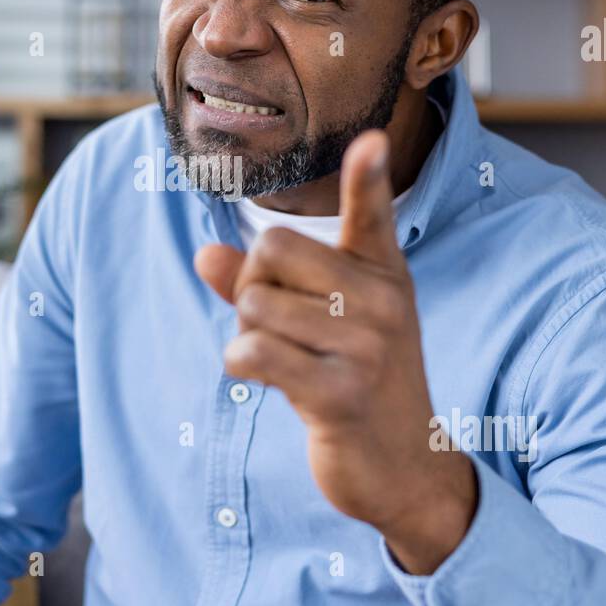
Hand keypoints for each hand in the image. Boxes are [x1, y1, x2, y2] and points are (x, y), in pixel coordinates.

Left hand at [194, 130, 475, 573]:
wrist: (402, 466)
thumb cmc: (352, 380)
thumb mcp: (319, 323)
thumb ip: (263, 285)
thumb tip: (203, 253)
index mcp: (384, 274)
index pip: (373, 214)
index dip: (368, 176)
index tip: (373, 139)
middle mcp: (382, 301)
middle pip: (271, 248)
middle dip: (252, 286)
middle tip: (277, 324)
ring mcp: (366, 347)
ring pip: (254, 305)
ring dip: (247, 334)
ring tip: (284, 360)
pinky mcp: (341, 393)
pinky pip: (253, 351)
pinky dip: (239, 363)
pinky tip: (262, 379)